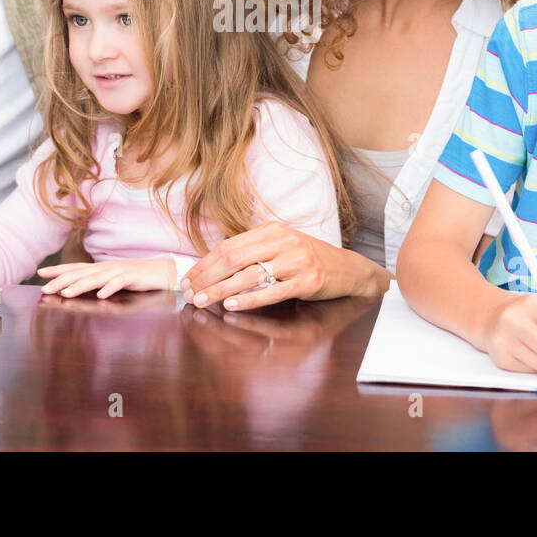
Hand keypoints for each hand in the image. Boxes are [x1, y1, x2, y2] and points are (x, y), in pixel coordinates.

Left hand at [37, 259, 177, 297]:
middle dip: (61, 280)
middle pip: (80, 273)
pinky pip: (119, 283)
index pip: (75, 267)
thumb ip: (95, 282)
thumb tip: (75, 288)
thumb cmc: (135, 277)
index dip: (58, 270)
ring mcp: (118, 271)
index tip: (41, 273)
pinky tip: (100, 296)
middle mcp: (106, 268)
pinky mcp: (132, 277)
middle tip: (45, 289)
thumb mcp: (111, 278)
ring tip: (66, 294)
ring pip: (95, 278)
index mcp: (100, 268)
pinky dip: (109, 289)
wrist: (161, 271)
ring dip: (80, 286)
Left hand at [181, 222, 384, 311]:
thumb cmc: (308, 259)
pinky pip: (271, 291)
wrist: (348, 269)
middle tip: (188, 293)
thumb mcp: (281, 246)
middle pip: (233, 259)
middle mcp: (283, 241)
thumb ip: (253, 251)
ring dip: (220, 290)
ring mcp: (296, 260)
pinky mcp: (307, 281)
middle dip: (206, 277)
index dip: (205, 263)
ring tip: (201, 301)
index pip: (229, 246)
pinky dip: (248, 299)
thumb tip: (214, 266)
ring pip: (248, 275)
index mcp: (272, 230)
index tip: (188, 278)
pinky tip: (231, 305)